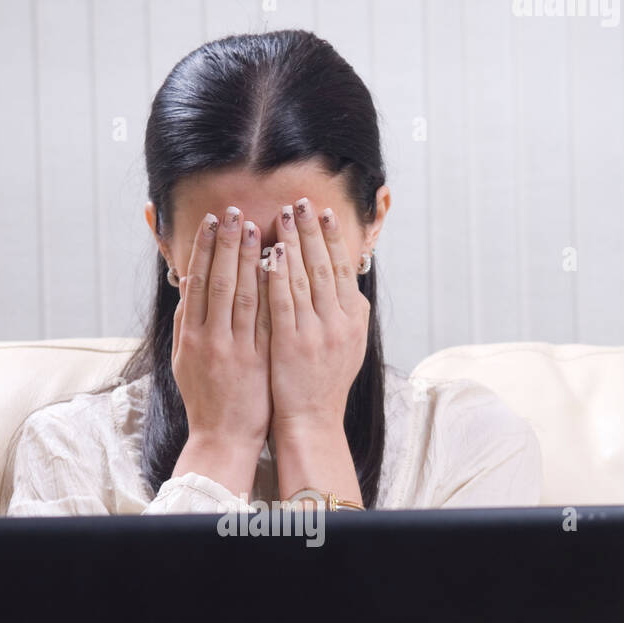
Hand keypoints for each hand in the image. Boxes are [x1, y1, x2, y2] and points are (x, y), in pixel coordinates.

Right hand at [170, 207, 270, 495]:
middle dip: (226, 243)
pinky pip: (265, 321)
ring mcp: (235, 350)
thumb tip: (187, 286)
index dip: (204, 248)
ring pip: (242, 296)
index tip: (212, 221)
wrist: (223, 438)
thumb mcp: (184, 360)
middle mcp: (209, 339)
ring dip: (249, 259)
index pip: (196, 282)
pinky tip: (278, 268)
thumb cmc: (206, 399)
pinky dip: (270, 292)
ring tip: (256, 228)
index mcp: (190, 336)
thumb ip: (185, 324)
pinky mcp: (258, 362)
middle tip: (235, 211)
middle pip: (218, 281)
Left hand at [264, 198, 370, 436]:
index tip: (324, 211)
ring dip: (294, 243)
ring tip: (284, 215)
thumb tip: (345, 277)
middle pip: (325, 265)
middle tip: (301, 201)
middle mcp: (339, 322)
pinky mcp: (291, 343)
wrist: (312, 421)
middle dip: (313, 230)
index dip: (333, 237)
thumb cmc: (323, 383)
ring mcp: (316, 333)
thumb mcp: (347, 345)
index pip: (343, 268)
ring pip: (305, 277)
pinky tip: (270, 253)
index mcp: (354, 319)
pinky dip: (278, 274)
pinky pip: (283, 301)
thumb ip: (345, 311)